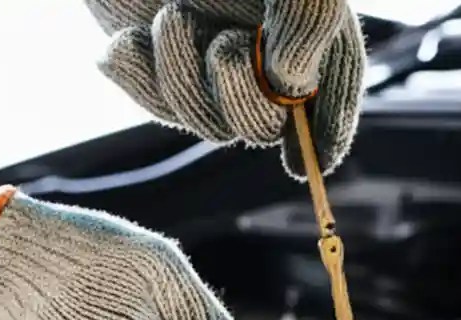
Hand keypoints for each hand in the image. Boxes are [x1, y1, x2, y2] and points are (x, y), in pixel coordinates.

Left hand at [82, 0, 365, 177]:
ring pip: (207, 122)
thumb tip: (292, 87)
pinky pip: (157, 104)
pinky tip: (128, 40)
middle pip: (263, 126)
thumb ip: (308, 22)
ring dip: (183, 75)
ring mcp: (211, 67)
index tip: (308, 162)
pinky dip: (140, 74)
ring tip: (172, 15)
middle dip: (241, 99)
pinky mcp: (162, 67)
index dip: (325, 134)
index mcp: (311, 30)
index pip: (332, 95)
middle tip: (225, 47)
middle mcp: (266, 59)